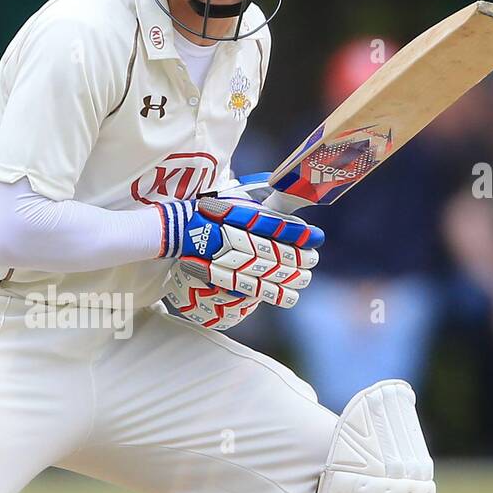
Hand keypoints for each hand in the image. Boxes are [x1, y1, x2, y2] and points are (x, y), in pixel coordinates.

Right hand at [155, 183, 323, 309]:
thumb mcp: (234, 197)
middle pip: (275, 251)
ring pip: (267, 271)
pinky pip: (251, 287)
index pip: (275, 224)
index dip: (298, 233)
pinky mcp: (222, 275)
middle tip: (312, 260)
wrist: (177, 228)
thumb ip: (259, 199)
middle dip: (299, 258)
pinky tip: (290, 297)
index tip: (316, 237)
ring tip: (305, 278)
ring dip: (290, 277)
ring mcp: (227, 257)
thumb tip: (287, 196)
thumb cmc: (211, 211)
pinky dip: (273, 294)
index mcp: (240, 214)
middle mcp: (235, 235)